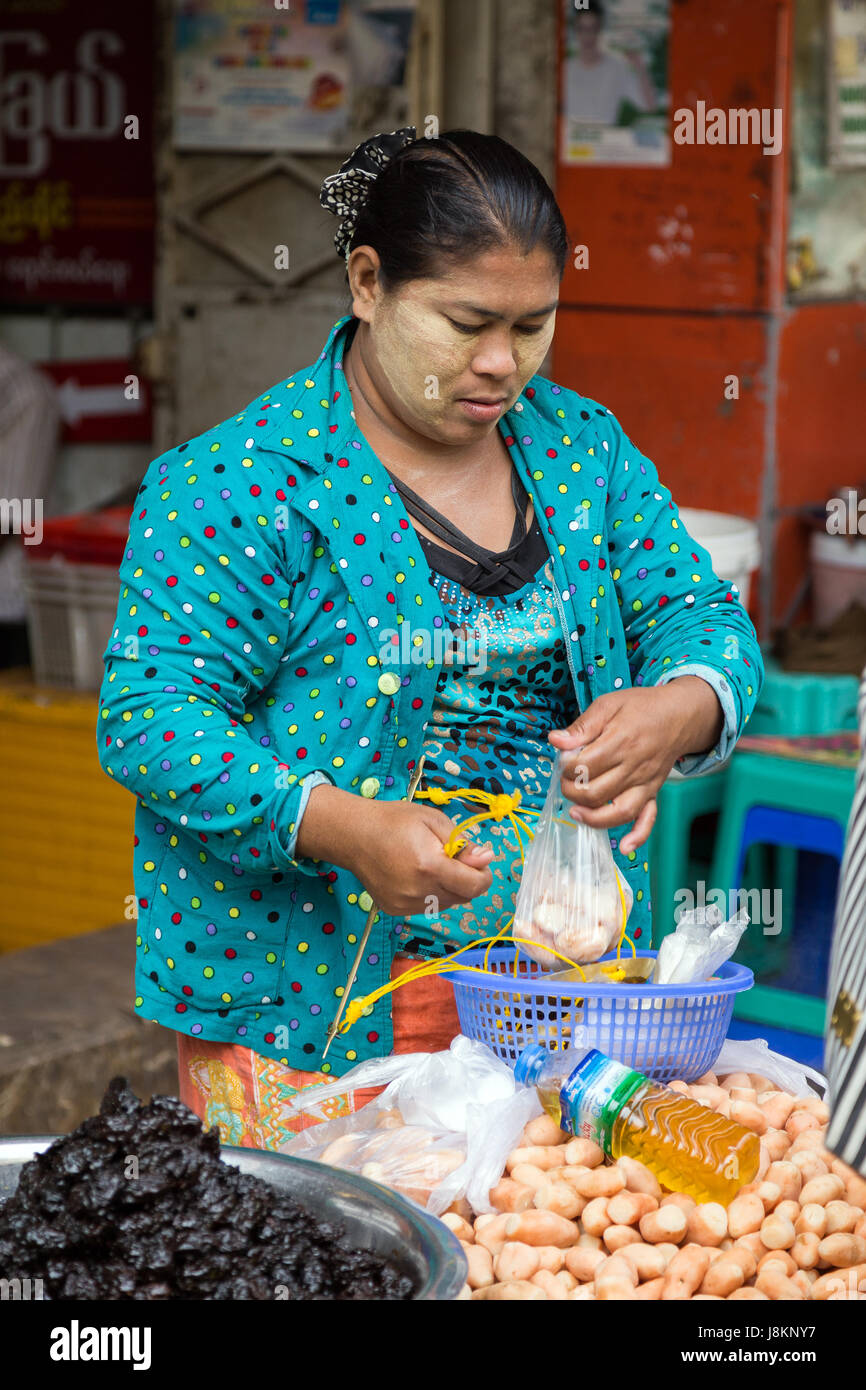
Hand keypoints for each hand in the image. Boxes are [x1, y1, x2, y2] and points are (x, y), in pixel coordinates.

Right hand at [297, 784, 493, 916]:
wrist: (353, 834)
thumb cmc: (395, 821)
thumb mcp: (434, 820)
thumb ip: (462, 843)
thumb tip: (487, 859)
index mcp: (430, 866)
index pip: (474, 886)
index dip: (484, 875)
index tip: (479, 862)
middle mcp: (418, 891)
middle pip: (463, 897)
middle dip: (466, 879)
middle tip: (451, 857)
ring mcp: (404, 904)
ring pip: (446, 903)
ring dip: (448, 887)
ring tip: (429, 864)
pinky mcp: (395, 910)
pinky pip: (427, 906)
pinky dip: (430, 893)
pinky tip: (415, 874)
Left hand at [547, 678, 723, 852]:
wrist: (680, 715)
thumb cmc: (642, 707)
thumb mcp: (609, 704)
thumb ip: (582, 726)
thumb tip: (556, 741)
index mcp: (620, 742)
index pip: (584, 766)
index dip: (566, 767)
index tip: (563, 760)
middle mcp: (634, 767)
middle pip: (596, 792)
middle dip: (572, 791)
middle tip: (566, 781)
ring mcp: (645, 783)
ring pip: (618, 811)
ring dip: (592, 817)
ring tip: (576, 811)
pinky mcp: (653, 792)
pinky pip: (648, 819)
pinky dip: (638, 836)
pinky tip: (624, 847)